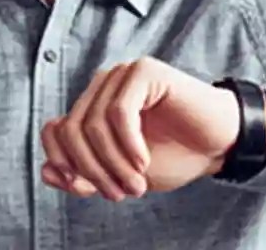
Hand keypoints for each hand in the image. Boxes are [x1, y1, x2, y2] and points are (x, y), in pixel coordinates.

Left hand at [40, 57, 240, 200]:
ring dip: (113, 162)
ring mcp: (123, 74)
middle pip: (73, 130)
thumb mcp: (121, 175)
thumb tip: (47, 172)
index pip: (55, 131)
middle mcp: (103, 84)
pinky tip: (144, 161)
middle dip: (93, 170)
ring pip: (94, 124)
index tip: (86, 190)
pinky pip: (119, 111)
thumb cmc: (174, 155)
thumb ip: (85, 176)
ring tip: (136, 184)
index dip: (64, 164)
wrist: (219, 143)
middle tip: (121, 193)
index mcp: (93, 105)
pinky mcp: (145, 71)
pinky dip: (128, 144)